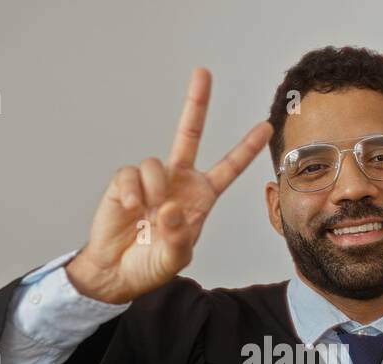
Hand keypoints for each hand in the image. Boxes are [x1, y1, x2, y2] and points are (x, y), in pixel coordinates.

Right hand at [65, 67, 273, 303]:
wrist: (117, 272)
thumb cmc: (151, 264)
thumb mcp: (176, 258)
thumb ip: (179, 237)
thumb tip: (169, 207)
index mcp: (200, 197)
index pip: (228, 168)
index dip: (246, 149)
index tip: (266, 127)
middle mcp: (178, 182)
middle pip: (189, 134)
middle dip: (196, 103)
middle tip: (203, 72)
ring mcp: (151, 180)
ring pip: (156, 163)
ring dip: (153, 190)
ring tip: (146, 213)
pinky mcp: (125, 182)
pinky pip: (130, 174)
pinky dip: (132, 192)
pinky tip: (132, 210)